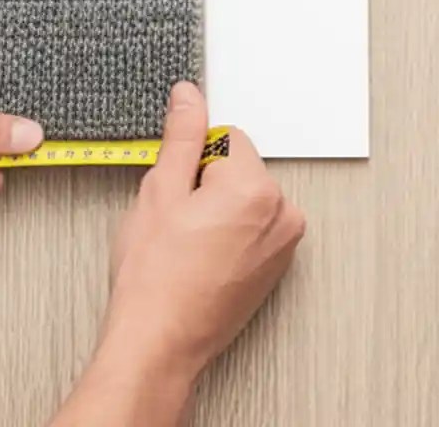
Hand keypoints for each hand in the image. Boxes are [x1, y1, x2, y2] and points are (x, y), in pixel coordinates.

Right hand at [102, 82, 304, 381]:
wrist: (160, 341)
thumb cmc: (155, 276)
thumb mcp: (159, 192)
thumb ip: (181, 136)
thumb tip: (190, 96)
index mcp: (256, 189)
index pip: (226, 138)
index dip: (191, 160)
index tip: (175, 190)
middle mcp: (282, 215)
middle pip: (239, 169)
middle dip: (206, 185)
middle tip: (176, 222)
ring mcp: (283, 245)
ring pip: (244, 200)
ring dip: (217, 211)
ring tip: (187, 245)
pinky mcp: (277, 268)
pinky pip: (252, 229)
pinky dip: (228, 236)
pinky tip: (200, 261)